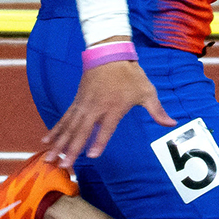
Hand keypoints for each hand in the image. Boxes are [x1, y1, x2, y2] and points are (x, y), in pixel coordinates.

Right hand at [42, 57, 174, 163]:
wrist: (108, 53)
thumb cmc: (129, 73)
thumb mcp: (147, 91)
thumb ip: (157, 110)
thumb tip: (172, 124)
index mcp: (113, 107)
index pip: (106, 128)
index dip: (99, 141)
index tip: (92, 156)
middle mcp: (95, 108)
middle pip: (81, 132)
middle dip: (72, 150)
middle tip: (63, 166)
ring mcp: (83, 105)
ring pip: (69, 128)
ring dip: (59, 144)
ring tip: (49, 159)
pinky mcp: (76, 102)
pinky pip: (64, 119)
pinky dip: (55, 130)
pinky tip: (46, 141)